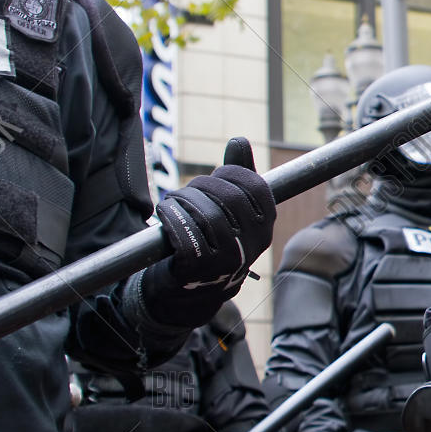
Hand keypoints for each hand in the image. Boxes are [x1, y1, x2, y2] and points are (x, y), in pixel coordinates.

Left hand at [155, 138, 274, 291]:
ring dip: (182, 201)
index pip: (255, 186)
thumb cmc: (212, 240)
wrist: (192, 290)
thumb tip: (239, 141)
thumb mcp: (230, 209)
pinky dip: (171, 218)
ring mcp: (230, 258)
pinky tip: (165, 215)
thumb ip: (237, 174)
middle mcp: (254, 243)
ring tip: (172, 203)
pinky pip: (186, 234)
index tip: (215, 178)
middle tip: (186, 191)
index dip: (231, 173)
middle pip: (230, 197)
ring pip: (207, 214)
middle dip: (202, 185)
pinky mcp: (202, 269)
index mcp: (265, 225)